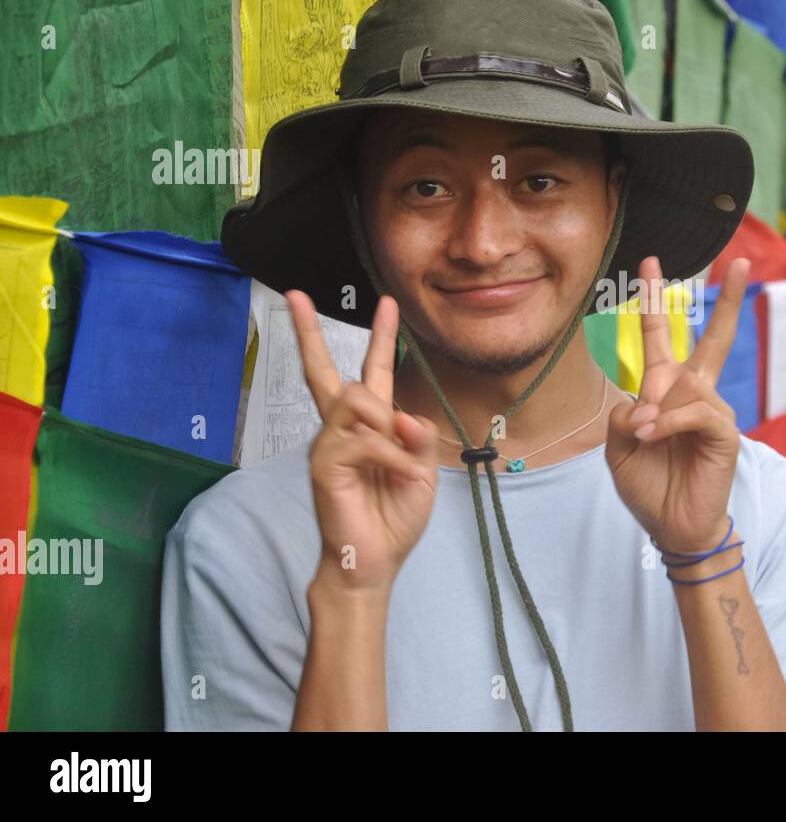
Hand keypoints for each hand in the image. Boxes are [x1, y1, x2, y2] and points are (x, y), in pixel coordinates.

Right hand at [286, 290, 439, 593]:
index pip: (373, 371)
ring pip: (355, 399)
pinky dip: (389, 456)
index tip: (386, 303)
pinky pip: (363, 438)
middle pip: (323, 371)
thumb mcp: (423, 470)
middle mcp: (344, 428)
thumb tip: (399, 414)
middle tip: (294, 295)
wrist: (376, 559)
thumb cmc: (394, 517)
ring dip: (387, 425)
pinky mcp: (323, 464)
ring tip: (399, 460)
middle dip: (308, 332)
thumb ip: (416, 436)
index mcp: (372, 425)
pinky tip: (395, 475)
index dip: (381, 336)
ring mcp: (329, 444)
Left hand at [605, 256, 750, 553]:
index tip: (649, 263)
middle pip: (714, 339)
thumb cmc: (649, 486)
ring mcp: (713, 411)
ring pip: (684, 384)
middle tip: (737, 261)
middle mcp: (694, 394)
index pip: (661, 338)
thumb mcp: (618, 447)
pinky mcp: (725, 432)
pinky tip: (654, 436)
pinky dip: (669, 422)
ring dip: (656, 406)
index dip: (653, 303)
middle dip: (726, 300)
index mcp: (666, 392)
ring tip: (643, 435)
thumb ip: (623, 415)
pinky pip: (695, 411)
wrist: (673, 527)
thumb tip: (645, 400)